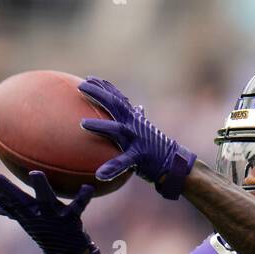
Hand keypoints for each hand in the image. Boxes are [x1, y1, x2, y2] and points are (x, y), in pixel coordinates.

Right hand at [0, 171, 101, 253]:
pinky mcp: (71, 219)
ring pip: (45, 199)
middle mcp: (37, 215)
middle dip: (6, 189)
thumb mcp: (26, 222)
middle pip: (18, 200)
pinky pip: (78, 206)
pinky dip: (83, 197)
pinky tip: (88, 187)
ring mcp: (53, 216)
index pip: (4, 201)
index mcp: (26, 214)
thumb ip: (10, 211)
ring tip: (35, 175)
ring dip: (40, 187)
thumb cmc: (46, 233)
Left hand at [78, 77, 195, 198]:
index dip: (104, 87)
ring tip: (83, 124)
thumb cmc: (156, 146)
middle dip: (99, 94)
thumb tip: (139, 107)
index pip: (117, 98)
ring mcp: (136, 139)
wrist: (173, 161)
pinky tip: (100, 174)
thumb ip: (139, 117)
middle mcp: (133, 125)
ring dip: (100, 125)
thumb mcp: (146, 129)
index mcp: (133, 119)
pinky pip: (124, 162)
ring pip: (117, 129)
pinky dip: (112, 167)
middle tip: (81, 86)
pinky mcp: (140, 156)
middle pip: (115, 104)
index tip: (88, 78)